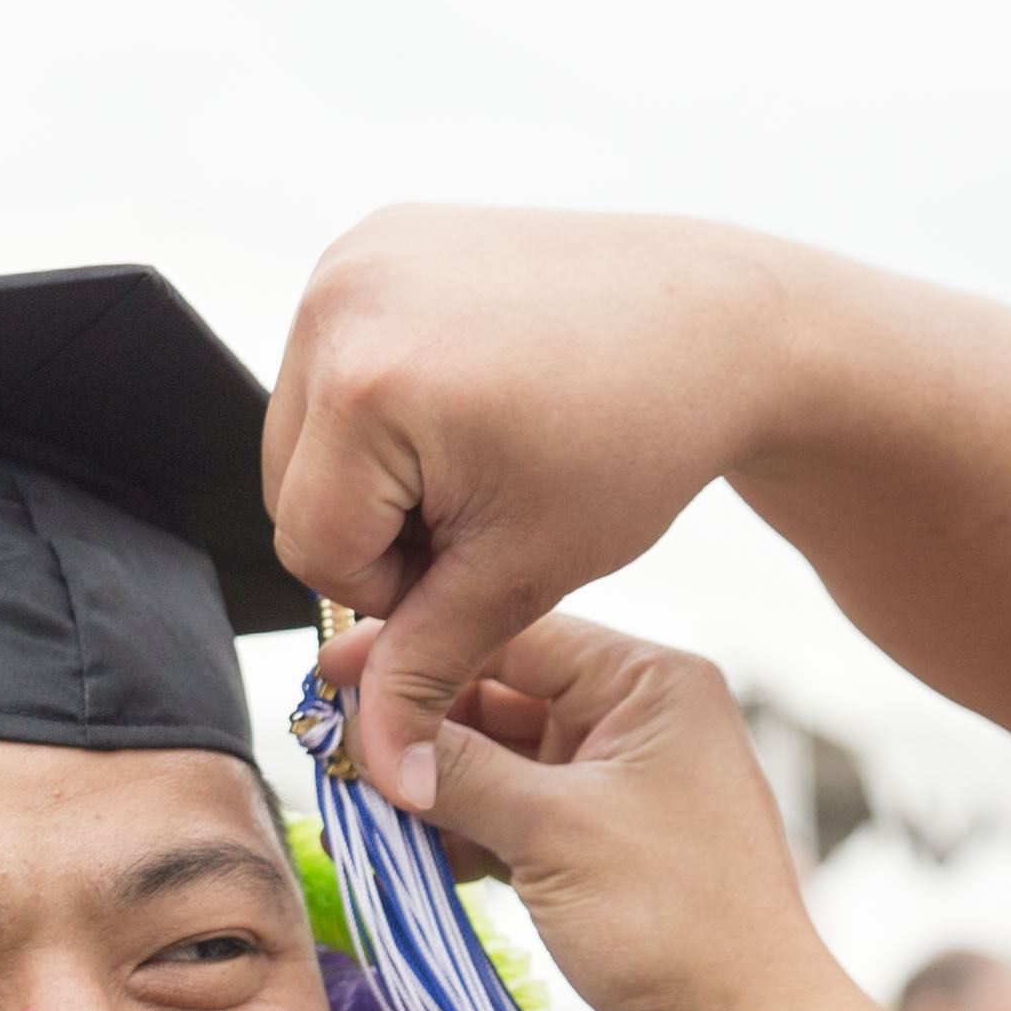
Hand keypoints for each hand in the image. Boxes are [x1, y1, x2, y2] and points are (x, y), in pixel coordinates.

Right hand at [267, 209, 806, 811]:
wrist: (717, 326)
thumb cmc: (640, 444)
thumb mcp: (525, 574)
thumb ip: (432, 673)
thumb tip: (379, 774)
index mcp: (369, 386)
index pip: (313, 549)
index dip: (397, 588)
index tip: (481, 563)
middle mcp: (343, 299)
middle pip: (293, 486)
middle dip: (378, 527)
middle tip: (482, 519)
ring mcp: (356, 255)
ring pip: (305, 429)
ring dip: (375, 471)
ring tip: (479, 468)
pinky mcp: (376, 236)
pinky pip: (336, 360)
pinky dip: (386, 405)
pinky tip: (472, 411)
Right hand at [380, 612, 865, 1010]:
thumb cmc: (684, 923)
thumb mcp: (555, 833)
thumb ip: (460, 774)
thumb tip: (373, 733)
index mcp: (649, 683)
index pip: (514, 636)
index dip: (419, 653)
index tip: (336, 669)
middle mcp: (635, 718)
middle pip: (497, 696)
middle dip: (417, 728)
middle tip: (332, 744)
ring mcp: (615, 783)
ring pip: (496, 761)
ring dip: (430, 786)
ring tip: (353, 806)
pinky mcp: (595, 843)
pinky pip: (510, 816)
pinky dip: (459, 832)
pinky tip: (399, 851)